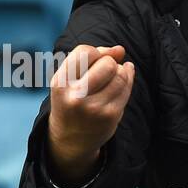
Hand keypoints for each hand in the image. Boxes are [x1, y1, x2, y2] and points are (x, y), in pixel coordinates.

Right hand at [47, 43, 134, 183]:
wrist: (70, 138)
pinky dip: (127, 81)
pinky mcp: (110, 116)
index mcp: (60, 83)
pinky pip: (127, 89)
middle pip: (107, 64)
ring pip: (121, 76)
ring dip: (121, 71)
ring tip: (114, 76)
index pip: (86, 52)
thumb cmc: (72, 99)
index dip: (97, 52)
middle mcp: (75, 97)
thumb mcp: (70, 78)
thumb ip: (93, 58)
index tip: (96, 60)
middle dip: (111, 62)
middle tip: (106, 70)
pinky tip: (122, 81)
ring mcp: (94, 108)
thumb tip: (120, 49)